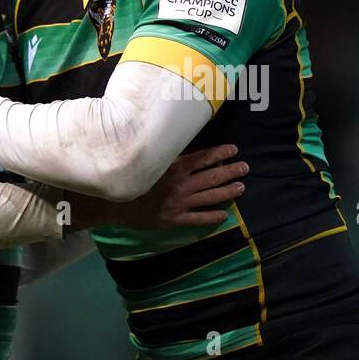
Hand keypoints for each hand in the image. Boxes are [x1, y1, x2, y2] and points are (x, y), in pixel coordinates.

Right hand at [71, 144, 247, 230]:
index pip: (203, 158)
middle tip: (245, 168)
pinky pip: (197, 218)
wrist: (113, 202)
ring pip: (209, 197)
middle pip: (211, 176)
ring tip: (241, 187)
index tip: (233, 149)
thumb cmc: (130, 177)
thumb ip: (166, 153)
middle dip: (230, 171)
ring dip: (227, 192)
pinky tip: (224, 215)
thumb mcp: (149, 160)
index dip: (220, 153)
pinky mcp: (174, 219)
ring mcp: (179, 203)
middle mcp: (180, 184)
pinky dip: (212, 217)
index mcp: (174, 166)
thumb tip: (180, 140)